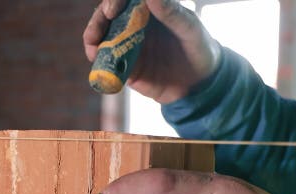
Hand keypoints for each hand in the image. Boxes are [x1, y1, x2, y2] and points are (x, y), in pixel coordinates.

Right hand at [83, 0, 220, 103]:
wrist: (202, 83)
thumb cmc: (199, 48)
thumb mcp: (190, 29)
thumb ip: (172, 13)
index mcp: (149, 10)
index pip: (126, 0)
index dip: (114, 1)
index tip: (113, 9)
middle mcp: (135, 25)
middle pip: (107, 17)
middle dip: (98, 21)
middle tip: (96, 30)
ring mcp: (129, 46)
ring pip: (102, 39)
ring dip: (93, 41)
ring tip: (93, 49)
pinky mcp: (127, 68)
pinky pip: (108, 64)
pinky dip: (100, 63)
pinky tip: (100, 64)